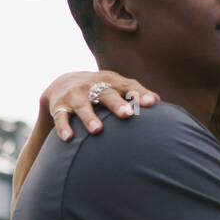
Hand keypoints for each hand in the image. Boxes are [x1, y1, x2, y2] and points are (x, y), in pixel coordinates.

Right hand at [42, 71, 158, 140]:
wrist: (62, 83)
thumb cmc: (99, 89)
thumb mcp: (115, 87)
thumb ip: (134, 93)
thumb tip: (159, 102)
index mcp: (111, 81)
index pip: (128, 85)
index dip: (139, 93)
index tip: (151, 103)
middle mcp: (93, 85)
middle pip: (106, 94)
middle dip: (116, 104)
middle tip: (127, 114)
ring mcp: (76, 95)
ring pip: (82, 106)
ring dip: (89, 117)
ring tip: (97, 130)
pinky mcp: (59, 106)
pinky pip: (61, 117)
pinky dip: (64, 127)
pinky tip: (68, 138)